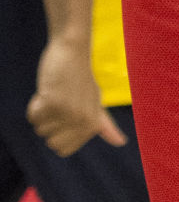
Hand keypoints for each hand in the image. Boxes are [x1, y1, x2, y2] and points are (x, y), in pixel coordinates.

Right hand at [27, 37, 126, 155]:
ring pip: (40, 129)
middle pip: (50, 143)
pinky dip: (35, 104)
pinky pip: (33, 116)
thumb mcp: (96, 102)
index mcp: (93, 124)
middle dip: (49, 125)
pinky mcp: (52, 102)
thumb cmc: (82, 78)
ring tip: (55, 94)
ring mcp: (68, 112)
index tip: (66, 114)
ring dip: (42, 112)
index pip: (63, 150)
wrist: (72, 51)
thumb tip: (121, 143)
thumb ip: (104, 125)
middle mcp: (82, 121)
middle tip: (60, 103)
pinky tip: (47, 91)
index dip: (57, 133)